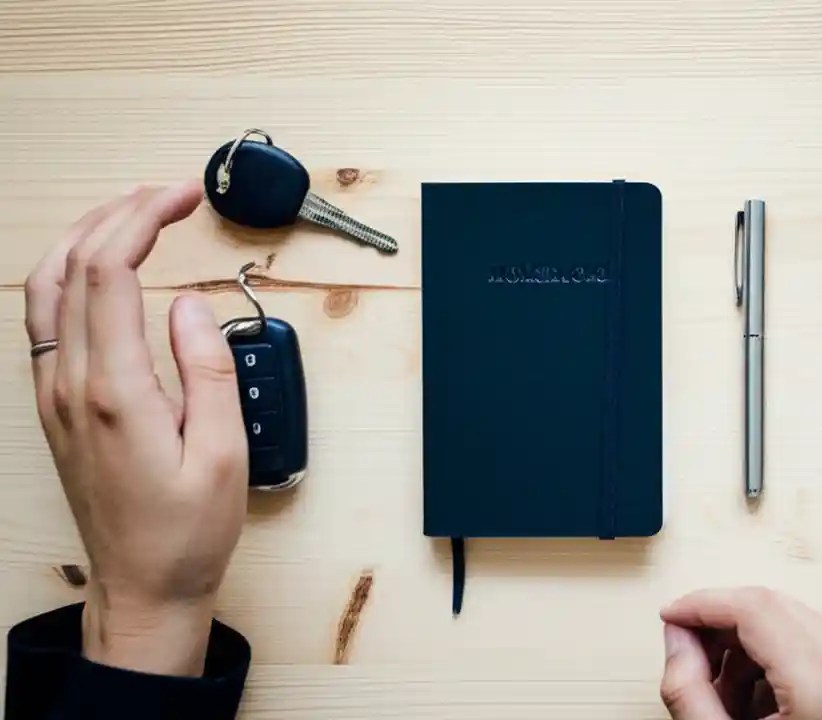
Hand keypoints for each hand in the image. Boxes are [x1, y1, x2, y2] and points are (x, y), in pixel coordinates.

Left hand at [24, 182, 246, 675]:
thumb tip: (192, 303)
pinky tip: (100, 268)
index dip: (144, 218)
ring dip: (85, 237)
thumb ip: (209, 369)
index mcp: (115, 391)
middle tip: (168, 194)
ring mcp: (54, 395)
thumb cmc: (186, 530)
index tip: (183, 197)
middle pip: (73, 266)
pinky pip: (46, 319)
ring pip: (47, 288)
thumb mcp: (225, 453)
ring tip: (132, 212)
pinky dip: (71, 274)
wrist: (142, 586)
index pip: (111, 272)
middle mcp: (71, 385)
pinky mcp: (56, 406)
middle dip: (118, 213)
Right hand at [660, 588, 821, 719]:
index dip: (702, 605)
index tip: (672, 617)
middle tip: (691, 664)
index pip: (752, 607)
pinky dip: (774, 656)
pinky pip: (809, 636)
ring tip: (727, 698)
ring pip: (786, 619)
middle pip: (768, 607)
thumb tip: (677, 637)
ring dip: (746, 647)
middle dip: (720, 629)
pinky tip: (759, 700)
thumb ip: (690, 693)